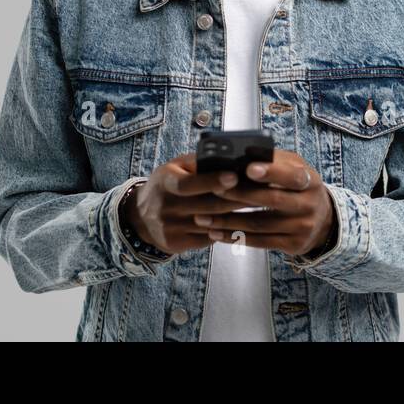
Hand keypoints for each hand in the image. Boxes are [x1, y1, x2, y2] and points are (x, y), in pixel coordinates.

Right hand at [128, 153, 255, 254]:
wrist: (140, 217)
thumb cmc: (167, 185)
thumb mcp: (175, 168)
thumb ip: (198, 164)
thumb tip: (231, 159)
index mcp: (165, 182)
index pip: (189, 184)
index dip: (212, 181)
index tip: (235, 176)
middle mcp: (166, 207)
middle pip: (207, 205)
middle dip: (238, 198)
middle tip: (263, 192)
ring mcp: (171, 228)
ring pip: (211, 224)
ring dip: (238, 216)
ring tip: (260, 207)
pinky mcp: (178, 244)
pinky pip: (208, 239)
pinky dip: (228, 231)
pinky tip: (245, 224)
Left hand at [193, 149, 336, 257]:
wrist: (323, 221)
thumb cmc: (298, 187)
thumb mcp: (294, 169)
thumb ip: (273, 161)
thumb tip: (241, 154)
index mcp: (309, 180)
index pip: (291, 175)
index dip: (270, 172)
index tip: (247, 168)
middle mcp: (309, 204)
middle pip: (271, 201)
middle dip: (240, 194)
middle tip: (214, 189)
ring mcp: (302, 227)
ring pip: (259, 224)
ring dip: (228, 221)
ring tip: (203, 218)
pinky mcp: (293, 245)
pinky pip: (259, 242)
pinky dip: (235, 237)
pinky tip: (215, 234)